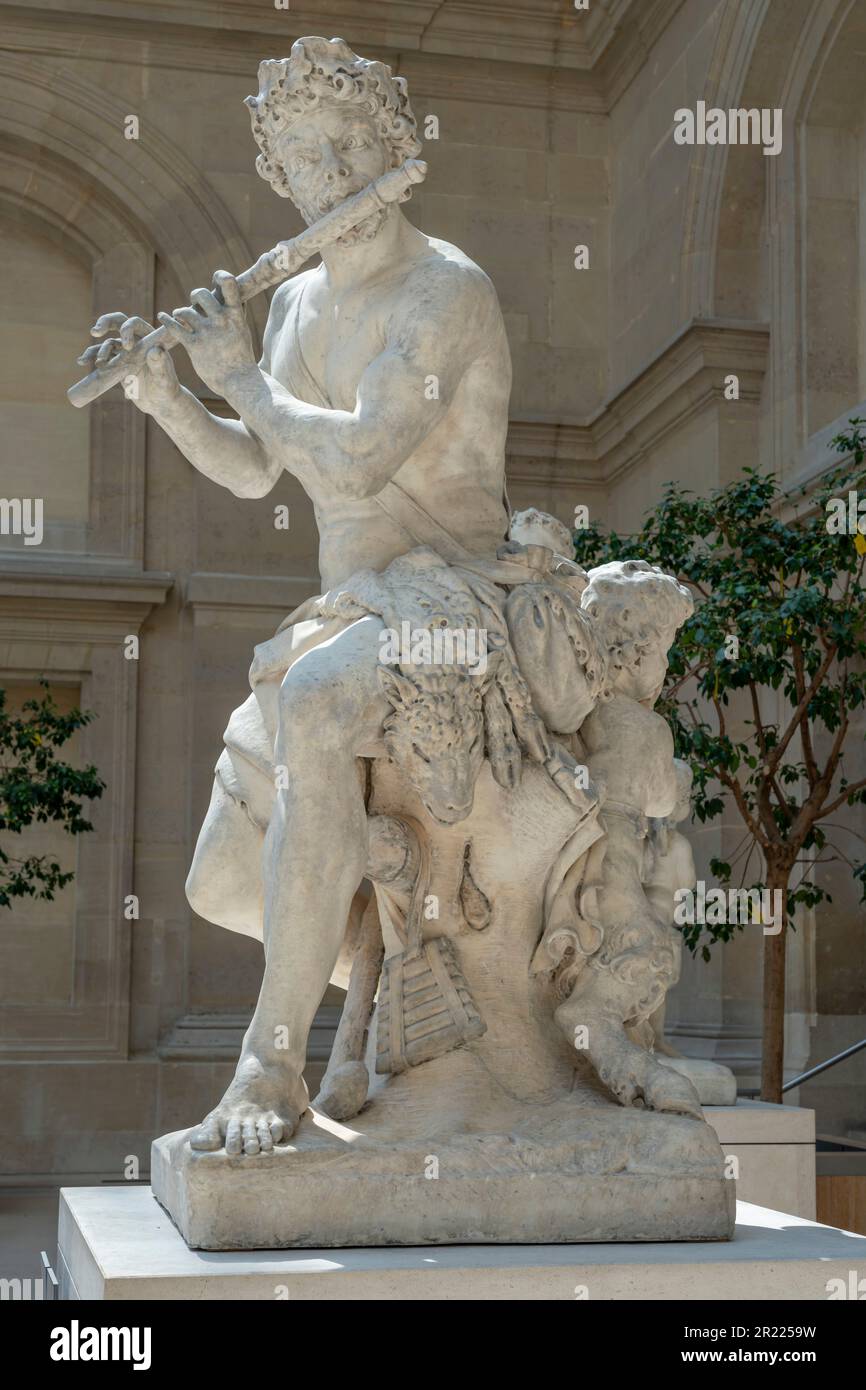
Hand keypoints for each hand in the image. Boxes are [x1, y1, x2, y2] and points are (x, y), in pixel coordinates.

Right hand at [78, 313, 181, 416]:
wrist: (159, 404)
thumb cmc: (167, 389)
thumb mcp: (164, 379)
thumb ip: (161, 365)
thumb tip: (155, 350)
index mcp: (149, 339)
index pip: (135, 324)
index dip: (127, 330)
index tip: (127, 347)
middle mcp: (136, 341)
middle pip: (117, 322)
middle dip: (105, 323)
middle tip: (95, 332)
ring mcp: (125, 352)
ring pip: (107, 342)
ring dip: (97, 349)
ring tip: (98, 363)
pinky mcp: (116, 363)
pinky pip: (100, 355)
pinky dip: (91, 357)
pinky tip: (82, 362)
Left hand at [157, 271, 255, 397]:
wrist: (239, 381)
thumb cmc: (242, 356)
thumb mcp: (243, 330)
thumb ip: (236, 312)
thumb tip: (234, 294)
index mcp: (235, 314)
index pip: (228, 284)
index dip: (220, 276)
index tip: (216, 279)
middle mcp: (220, 320)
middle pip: (201, 294)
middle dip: (195, 296)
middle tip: (194, 303)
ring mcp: (206, 333)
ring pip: (185, 312)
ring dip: (179, 313)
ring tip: (179, 316)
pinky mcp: (194, 346)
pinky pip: (175, 328)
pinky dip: (167, 320)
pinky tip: (162, 317)